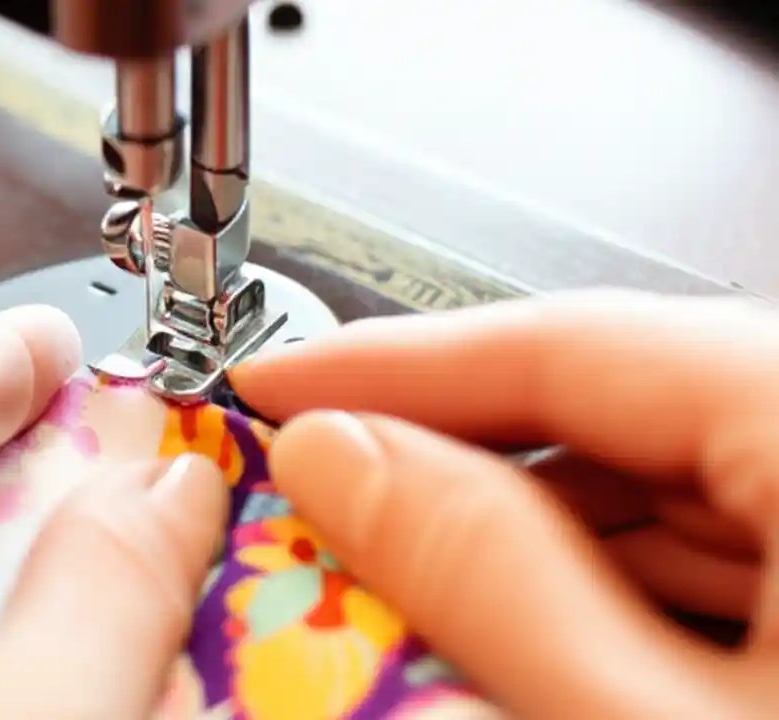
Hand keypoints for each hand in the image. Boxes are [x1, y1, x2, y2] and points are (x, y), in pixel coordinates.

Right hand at [230, 290, 777, 717]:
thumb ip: (489, 579)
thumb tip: (344, 459)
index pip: (576, 342)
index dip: (395, 361)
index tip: (280, 384)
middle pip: (618, 406)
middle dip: (454, 453)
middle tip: (320, 487)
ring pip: (667, 477)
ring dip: (526, 526)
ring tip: (403, 573)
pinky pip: (727, 542)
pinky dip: (612, 576)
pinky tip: (530, 625)